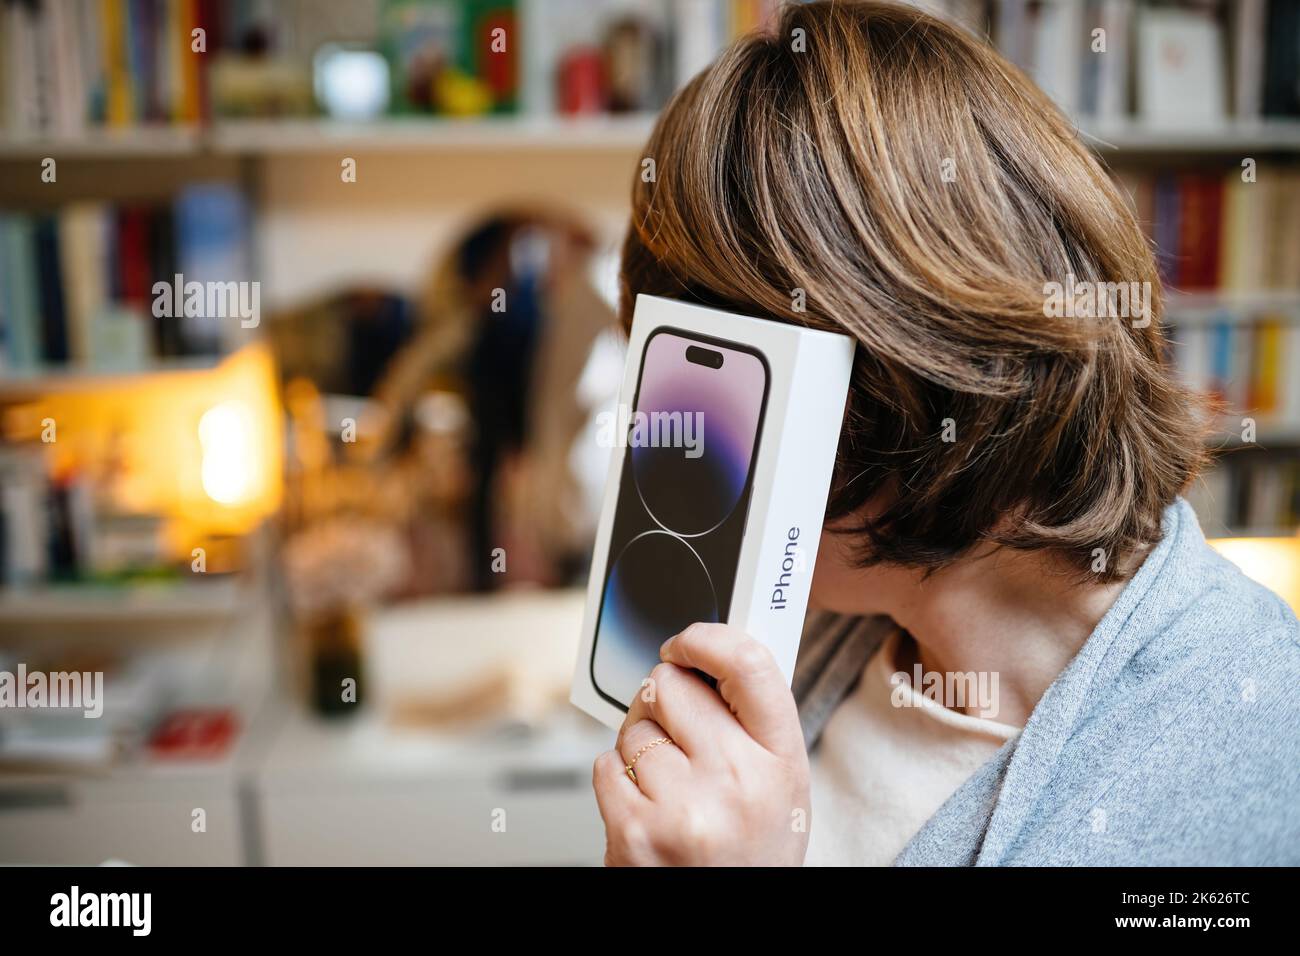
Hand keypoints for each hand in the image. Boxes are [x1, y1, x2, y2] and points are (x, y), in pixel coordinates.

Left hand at [592, 623, 810, 865]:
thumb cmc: (751, 852)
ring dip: (640, 746)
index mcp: (780, 761)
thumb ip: (752, 720)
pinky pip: (605, 764)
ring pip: (634, 726)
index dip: (709, 639)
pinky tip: (646, 807)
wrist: (727, 924)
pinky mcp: (633, 829)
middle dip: (664, 702)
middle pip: (672, 685)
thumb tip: (706, 658)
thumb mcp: (779, 783)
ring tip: (668, 786)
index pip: (749, 665)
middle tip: (679, 739)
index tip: (688, 642)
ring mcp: (681, 807)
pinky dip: (617, 779)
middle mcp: (735, 780)